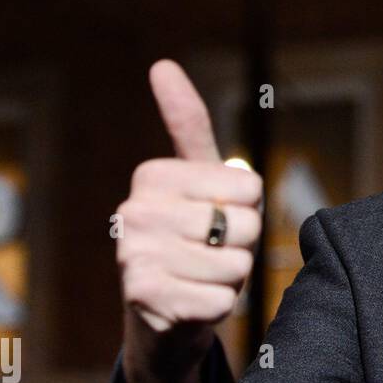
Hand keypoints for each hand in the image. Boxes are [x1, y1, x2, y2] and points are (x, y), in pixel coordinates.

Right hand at [115, 60, 262, 363]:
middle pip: (245, 223)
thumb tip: (162, 64)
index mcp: (151, 177)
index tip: (217, 217)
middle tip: (210, 254)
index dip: (247, 208)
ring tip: (201, 278)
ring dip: (230, 279)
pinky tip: (192, 304)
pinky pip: (223, 299)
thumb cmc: (192, 240)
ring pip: (236, 264)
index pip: (248, 184)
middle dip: (241, 246)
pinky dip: (220, 308)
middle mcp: (134, 212)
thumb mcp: (197, 180)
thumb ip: (187, 124)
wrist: (163, 318)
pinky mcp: (146, 300)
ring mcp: (134, 256)